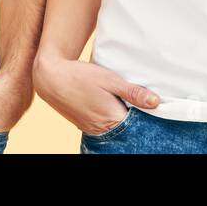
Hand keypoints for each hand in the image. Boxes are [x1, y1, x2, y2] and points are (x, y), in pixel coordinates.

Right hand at [33, 52, 159, 135]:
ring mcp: (91, 129)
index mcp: (112, 119)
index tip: (151, 104)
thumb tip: (156, 102)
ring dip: (121, 116)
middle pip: (126, 127)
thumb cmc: (80, 76)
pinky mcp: (84, 125)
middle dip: (134, 116)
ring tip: (122, 100)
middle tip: (138, 100)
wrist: (50, 77)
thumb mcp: (110, 80)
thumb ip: (133, 92)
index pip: (138, 124)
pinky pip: (103, 125)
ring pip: (114, 127)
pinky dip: (109, 117)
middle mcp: (102, 129)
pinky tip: (110, 104)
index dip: (146, 114)